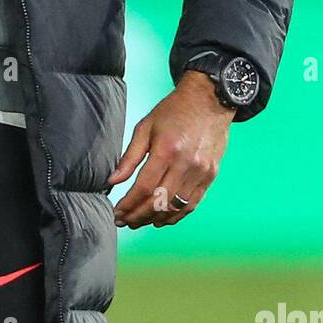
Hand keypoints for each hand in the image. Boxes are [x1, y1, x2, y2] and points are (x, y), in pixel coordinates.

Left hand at [107, 71, 232, 227]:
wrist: (208, 101)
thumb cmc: (173, 111)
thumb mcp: (145, 127)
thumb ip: (129, 157)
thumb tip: (112, 180)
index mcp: (166, 149)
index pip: (144, 187)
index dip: (128, 204)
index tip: (116, 213)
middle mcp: (186, 164)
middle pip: (159, 202)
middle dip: (138, 216)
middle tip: (124, 221)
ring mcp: (201, 172)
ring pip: (176, 207)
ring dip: (156, 219)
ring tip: (139, 221)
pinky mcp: (210, 176)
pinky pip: (191, 204)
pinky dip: (176, 215)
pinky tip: (162, 218)